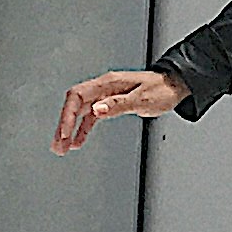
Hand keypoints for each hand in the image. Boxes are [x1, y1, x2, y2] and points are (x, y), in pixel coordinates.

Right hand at [54, 70, 186, 150]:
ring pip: (80, 112)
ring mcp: (105, 96)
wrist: (174, 86)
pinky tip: (76, 142)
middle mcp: (104, 88)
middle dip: (63, 125)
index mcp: (108, 83)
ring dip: (69, 130)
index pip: (78, 96)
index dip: (68, 115)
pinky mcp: (110, 105)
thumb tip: (96, 110)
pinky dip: (82, 130)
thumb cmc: (162, 89)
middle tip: (57, 145)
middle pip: (74, 105)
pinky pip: (91, 118)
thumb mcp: (142, 98)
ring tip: (61, 148)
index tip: (64, 133)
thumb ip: (118, 105)